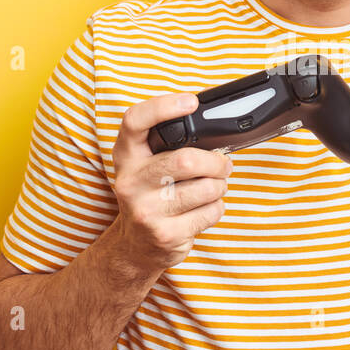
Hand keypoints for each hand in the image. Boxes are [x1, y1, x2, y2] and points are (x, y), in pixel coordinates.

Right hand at [110, 93, 231, 272]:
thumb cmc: (150, 196)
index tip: (191, 101)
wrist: (134, 248)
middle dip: (216, 161)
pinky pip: (211, 212)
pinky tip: (205, 208)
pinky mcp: (166, 234)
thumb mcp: (145, 166)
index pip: (135, 121)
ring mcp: (147, 211)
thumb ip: (168, 143)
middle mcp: (131, 182)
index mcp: (126, 157)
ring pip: (206, 188)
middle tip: (223, 164)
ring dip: (220, 186)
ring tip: (213, 187)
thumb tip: (212, 118)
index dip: (163, 106)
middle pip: (186, 160)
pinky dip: (217, 207)